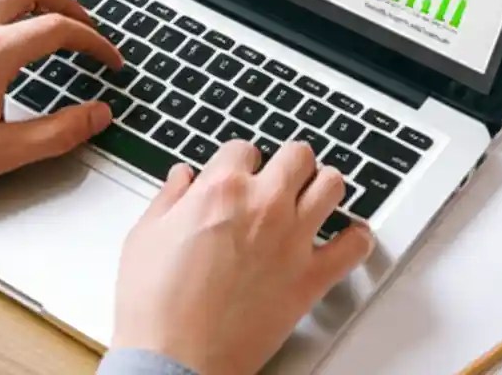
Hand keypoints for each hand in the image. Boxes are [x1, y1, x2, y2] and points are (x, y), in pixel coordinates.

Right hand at [113, 140, 374, 373]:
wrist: (176, 357)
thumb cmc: (155, 305)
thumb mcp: (145, 237)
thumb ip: (168, 199)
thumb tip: (181, 178)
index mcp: (220, 189)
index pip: (244, 148)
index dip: (240, 161)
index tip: (239, 173)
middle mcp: (263, 206)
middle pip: (297, 155)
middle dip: (288, 163)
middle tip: (281, 178)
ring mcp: (292, 240)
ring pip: (332, 185)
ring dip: (323, 186)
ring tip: (314, 196)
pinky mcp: (311, 278)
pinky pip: (355, 246)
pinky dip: (356, 238)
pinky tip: (347, 237)